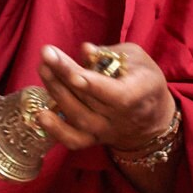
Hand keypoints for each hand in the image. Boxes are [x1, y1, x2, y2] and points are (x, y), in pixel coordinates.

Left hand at [34, 42, 175, 153]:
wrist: (153, 118)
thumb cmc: (142, 79)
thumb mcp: (136, 59)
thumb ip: (111, 53)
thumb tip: (85, 50)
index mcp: (140, 94)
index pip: (115, 93)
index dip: (91, 83)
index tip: (70, 70)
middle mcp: (122, 117)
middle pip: (89, 98)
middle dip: (64, 74)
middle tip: (46, 54)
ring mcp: (107, 131)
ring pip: (78, 117)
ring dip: (56, 92)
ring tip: (43, 69)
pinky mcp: (93, 139)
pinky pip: (74, 141)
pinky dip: (56, 131)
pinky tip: (40, 115)